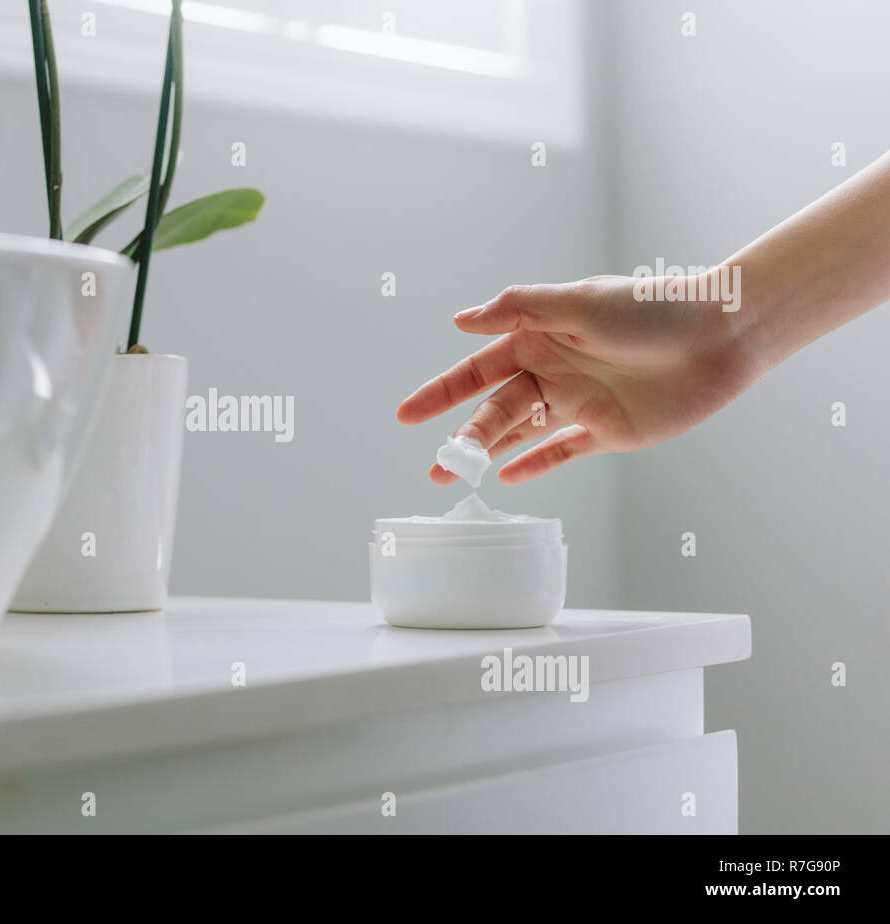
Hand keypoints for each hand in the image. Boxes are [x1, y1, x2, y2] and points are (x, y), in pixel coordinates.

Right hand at [396, 274, 763, 484]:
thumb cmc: (652, 308)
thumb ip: (519, 311)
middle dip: (462, 436)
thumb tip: (461, 320)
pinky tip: (508, 479)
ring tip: (454, 475)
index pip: (477, 369)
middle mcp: (553, 371)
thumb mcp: (578, 302)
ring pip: (520, 434)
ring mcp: (578, 402)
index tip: (406, 414)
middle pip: (495, 410)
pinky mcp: (608, 430)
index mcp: (539, 338)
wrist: (720, 335)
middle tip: (440, 464)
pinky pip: (563, 452)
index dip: (441, 392)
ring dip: (488, 454)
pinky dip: (536, 465)